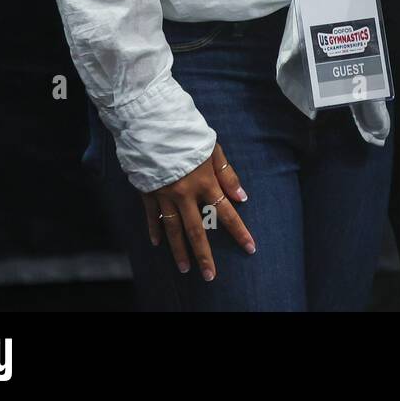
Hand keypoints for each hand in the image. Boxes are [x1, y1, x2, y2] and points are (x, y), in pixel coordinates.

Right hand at [140, 142, 254, 279]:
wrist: (155, 125)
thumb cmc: (188, 134)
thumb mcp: (213, 149)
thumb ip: (227, 174)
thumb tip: (242, 197)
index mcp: (205, 181)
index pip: (226, 212)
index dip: (239, 231)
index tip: (250, 247)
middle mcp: (185, 193)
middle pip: (197, 230)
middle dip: (205, 255)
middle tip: (210, 275)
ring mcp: (165, 195)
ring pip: (174, 229)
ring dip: (180, 250)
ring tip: (186, 268)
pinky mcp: (148, 193)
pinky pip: (153, 216)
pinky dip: (155, 230)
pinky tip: (157, 244)